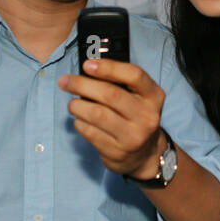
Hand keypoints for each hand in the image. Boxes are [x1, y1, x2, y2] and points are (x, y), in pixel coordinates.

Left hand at [59, 59, 164, 177]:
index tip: (87, 65)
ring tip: (72, 103)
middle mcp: (147, 116)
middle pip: (110, 94)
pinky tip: (80, 119)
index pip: (134, 75)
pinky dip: (79, 123)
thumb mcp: (138, 98)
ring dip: (77, 105)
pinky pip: (90, 132)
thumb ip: (119, 83)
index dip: (109, 67)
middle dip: (82, 84)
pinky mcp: (117, 151)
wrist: (143, 155)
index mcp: (154, 96)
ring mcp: (133, 136)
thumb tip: (87, 70)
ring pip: (97, 114)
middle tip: (65, 81)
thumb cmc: (134, 117)